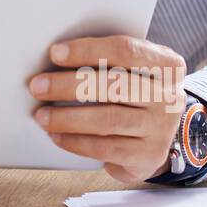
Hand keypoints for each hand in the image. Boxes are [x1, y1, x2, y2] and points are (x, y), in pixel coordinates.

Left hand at [27, 34, 186, 182]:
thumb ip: (107, 60)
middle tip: (37, 86)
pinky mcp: (148, 156)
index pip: (126, 51)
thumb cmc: (135, 93)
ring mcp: (161, 128)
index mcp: (167, 65)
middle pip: (114, 85)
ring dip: (67, 118)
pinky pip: (106, 148)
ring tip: (42, 115)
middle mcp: (169, 96)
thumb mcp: (134, 71)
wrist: (159, 134)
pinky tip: (56, 136)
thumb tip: (56, 56)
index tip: (54, 53)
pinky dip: (75, 141)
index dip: (87, 50)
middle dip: (69, 85)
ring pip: (108, 119)